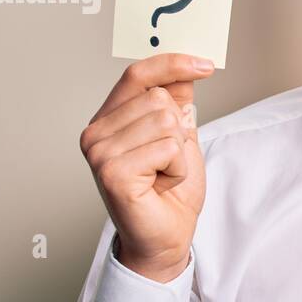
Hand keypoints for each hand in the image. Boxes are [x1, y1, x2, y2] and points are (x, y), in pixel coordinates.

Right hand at [79, 53, 214, 281]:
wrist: (167, 238)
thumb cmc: (169, 192)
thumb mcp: (179, 138)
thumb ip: (176, 103)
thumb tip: (185, 69)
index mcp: (107, 120)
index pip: (137, 75)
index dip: (172, 64)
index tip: (206, 65)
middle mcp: (96, 133)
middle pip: (159, 99)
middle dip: (178, 132)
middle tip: (166, 163)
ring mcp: (100, 153)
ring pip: (167, 122)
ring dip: (178, 153)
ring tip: (162, 175)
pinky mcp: (113, 172)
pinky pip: (167, 149)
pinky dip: (176, 169)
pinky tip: (160, 186)